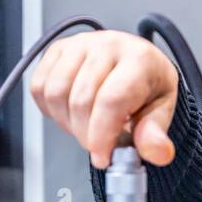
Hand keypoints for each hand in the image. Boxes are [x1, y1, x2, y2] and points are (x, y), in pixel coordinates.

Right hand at [28, 30, 178, 168]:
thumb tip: (158, 153)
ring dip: (66, 122)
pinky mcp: (57, 49)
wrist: (137, 62)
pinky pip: (39, 86)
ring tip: (87, 126)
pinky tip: (71, 112)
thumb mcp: (162, 111)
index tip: (102, 158)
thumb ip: (155, 134)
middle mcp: (107, 45)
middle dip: (86, 134)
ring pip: (55, 94)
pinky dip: (50, 109)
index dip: (101, 135)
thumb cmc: (149, 86)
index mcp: (139, 59)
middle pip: (80, 101)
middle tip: (99, 144)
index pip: (111, 100)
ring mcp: (79, 44)